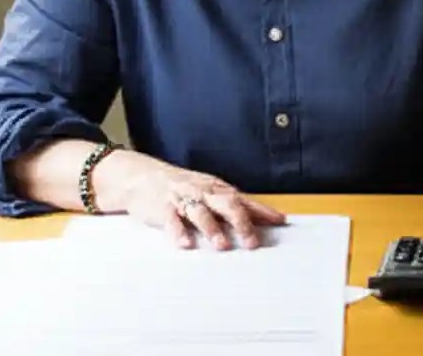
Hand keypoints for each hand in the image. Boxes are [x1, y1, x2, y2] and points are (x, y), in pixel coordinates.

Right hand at [95, 151, 285, 249]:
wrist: (143, 177)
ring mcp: (183, 199)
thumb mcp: (210, 192)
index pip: (244, 200)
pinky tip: (185, 244)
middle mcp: (203, 192)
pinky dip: (178, 232)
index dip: (262, 211)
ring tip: (222, 246)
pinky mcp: (163, 209)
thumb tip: (268, 217)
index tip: (279, 222)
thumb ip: (236, 205)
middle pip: (226, 204)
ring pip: (200, 213)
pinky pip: (171, 220)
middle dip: (240, 222)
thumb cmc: (183, 187)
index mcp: (217, 189)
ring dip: (212, 229)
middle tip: (251, 242)